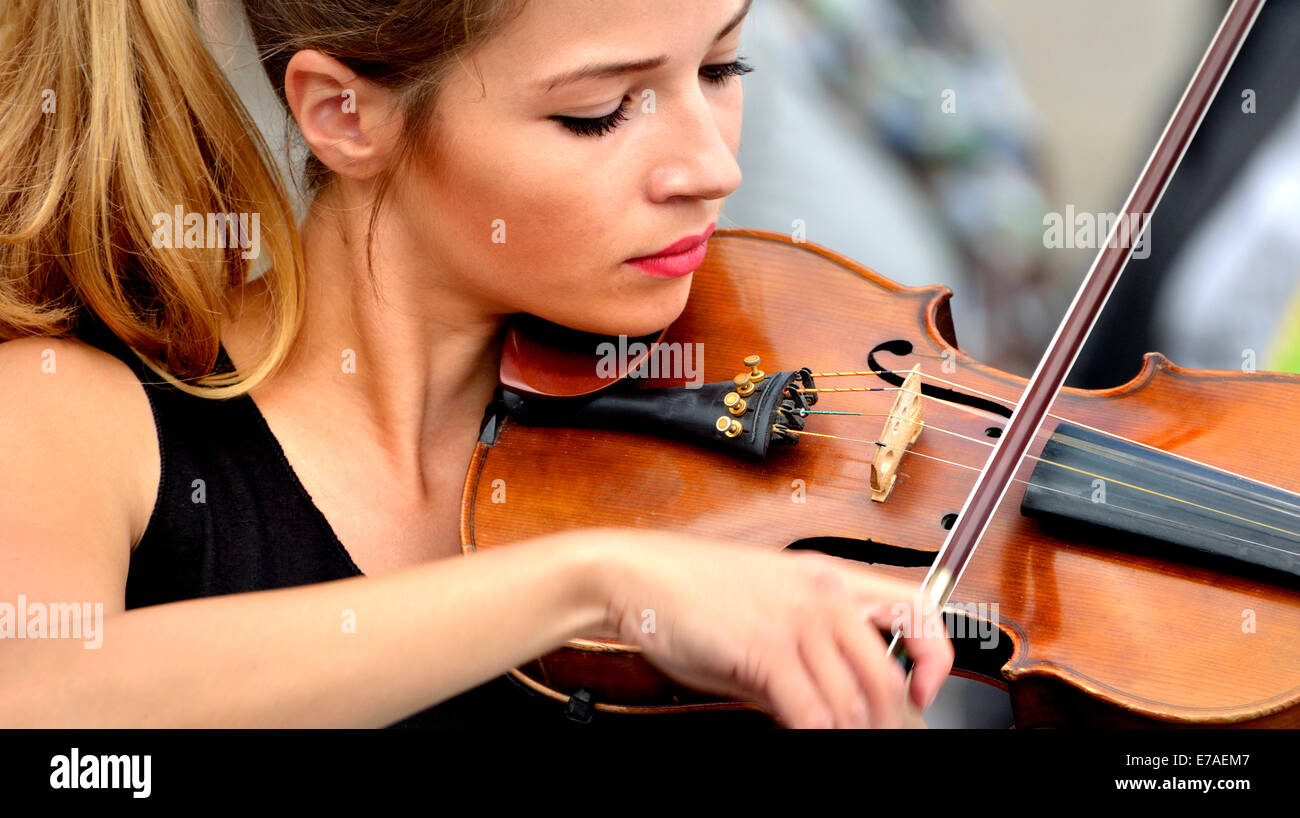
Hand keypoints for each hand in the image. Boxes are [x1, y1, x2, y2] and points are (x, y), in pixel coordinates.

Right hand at [591, 528, 952, 727]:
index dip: (936, 656)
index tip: (922, 693)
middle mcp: (824, 594)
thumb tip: (825, 710)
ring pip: (851, 699)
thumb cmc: (692, 591)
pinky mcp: (765, 647)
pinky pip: (810, 709)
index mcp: (831, 578)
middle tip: (872, 740)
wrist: (637, 574)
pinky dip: (814, 734)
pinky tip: (804, 735)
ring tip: (832, 741)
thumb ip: (802, 658)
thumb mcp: (763, 618)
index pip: (917, 607)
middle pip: (886, 675)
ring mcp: (796, 619)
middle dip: (885, 724)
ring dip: (848, 733)